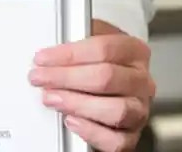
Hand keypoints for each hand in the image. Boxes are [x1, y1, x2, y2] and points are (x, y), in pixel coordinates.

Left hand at [29, 21, 154, 151]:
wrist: (111, 88)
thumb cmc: (99, 63)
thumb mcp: (90, 42)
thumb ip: (75, 40)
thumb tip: (50, 46)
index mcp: (134, 52)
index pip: (104, 48)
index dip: (69, 54)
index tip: (43, 58)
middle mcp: (141, 81)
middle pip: (106, 78)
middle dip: (66, 77)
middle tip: (41, 78)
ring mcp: (139, 110)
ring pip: (116, 110)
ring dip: (77, 104)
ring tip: (52, 98)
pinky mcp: (131, 136)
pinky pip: (116, 141)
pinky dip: (91, 132)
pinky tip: (71, 121)